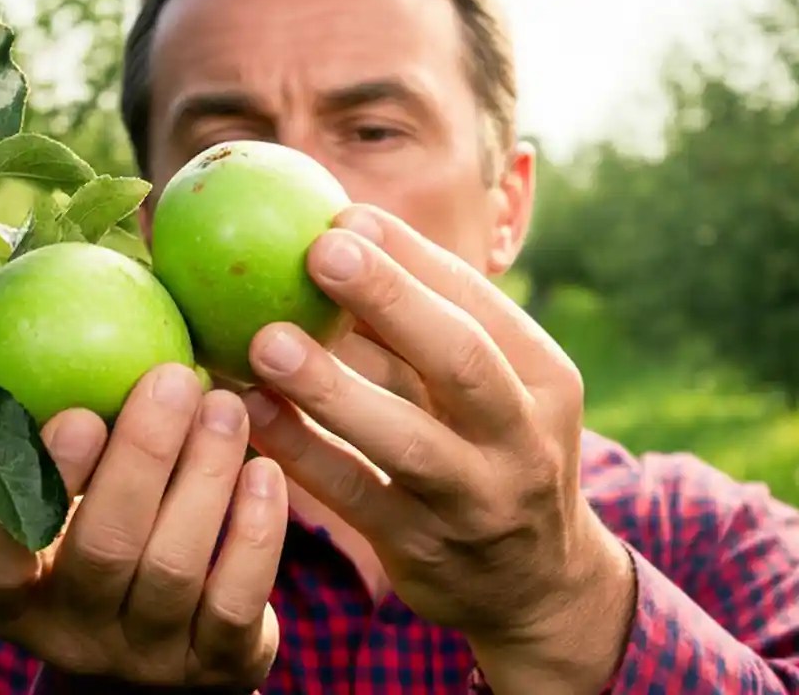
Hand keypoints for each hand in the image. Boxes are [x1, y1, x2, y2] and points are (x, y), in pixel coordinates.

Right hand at [0, 364, 287, 689]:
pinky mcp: (218, 666)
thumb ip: (4, 461)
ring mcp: (146, 658)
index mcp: (6, 597)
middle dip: (143, 455)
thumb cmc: (84, 553)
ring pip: (175, 565)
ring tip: (226, 405)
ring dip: (205, 474)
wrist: (158, 658)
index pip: (3, 552)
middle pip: (104, 547)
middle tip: (175, 377)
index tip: (77, 413)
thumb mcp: (39, 519)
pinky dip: (254, 530)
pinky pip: (237, 597)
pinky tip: (265, 470)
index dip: (38, 486)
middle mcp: (71, 638)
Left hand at [240, 206, 634, 686]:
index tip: (345, 216)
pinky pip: (354, 496)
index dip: (413, 257)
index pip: (481, 304)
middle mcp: (522, 437)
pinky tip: (251, 411)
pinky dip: (301, 452)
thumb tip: (341, 236)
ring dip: (333, 389)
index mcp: (547, 377)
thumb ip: (434, 327)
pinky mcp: (423, 549)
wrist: (536, 582)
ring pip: (405, 441)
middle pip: (461, 360)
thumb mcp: (499, 389)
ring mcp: (476, 499)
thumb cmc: (495, 451)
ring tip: (266, 341)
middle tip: (318, 250)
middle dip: (391, 300)